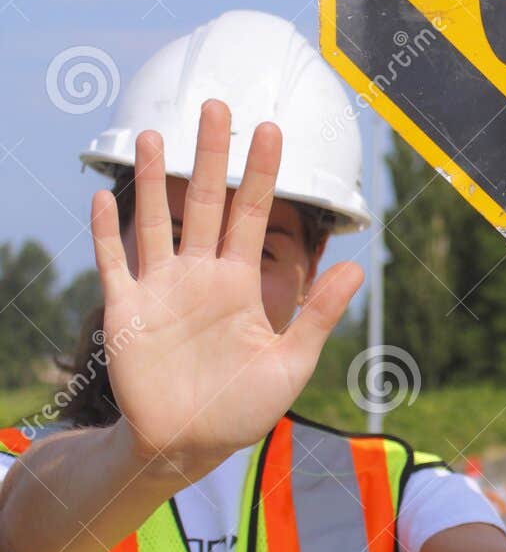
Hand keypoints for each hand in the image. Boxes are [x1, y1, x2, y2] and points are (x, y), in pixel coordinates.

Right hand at [90, 99, 362, 480]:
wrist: (188, 446)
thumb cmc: (241, 409)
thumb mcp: (290, 364)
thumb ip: (319, 315)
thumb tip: (357, 268)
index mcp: (239, 283)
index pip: (253, 215)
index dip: (261, 172)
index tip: (270, 128)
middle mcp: (199, 276)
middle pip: (206, 202)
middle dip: (212, 155)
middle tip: (216, 104)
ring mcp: (160, 290)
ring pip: (156, 220)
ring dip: (155, 180)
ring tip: (156, 134)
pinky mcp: (127, 311)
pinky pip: (114, 263)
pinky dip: (106, 231)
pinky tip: (102, 197)